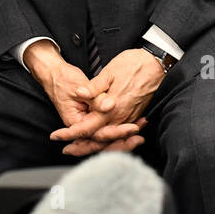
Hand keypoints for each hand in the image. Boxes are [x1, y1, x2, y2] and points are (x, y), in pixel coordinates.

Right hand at [25, 41, 147, 155]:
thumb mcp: (79, 87)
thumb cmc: (64, 80)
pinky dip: (121, 130)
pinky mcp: (94, 118)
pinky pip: (107, 129)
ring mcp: (87, 123)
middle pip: (103, 141)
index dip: (116, 133)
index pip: (97, 134)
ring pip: (106, 138)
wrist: (54, 75)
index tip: (132, 128)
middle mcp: (81, 125)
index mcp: (75, 121)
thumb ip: (95, 97)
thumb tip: (109, 105)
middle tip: (139, 139)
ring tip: (140, 137)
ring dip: (123, 139)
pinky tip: (136, 126)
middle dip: (122, 143)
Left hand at [49, 48, 163, 153]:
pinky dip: (110, 140)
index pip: (86, 128)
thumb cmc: (135, 64)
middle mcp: (121, 117)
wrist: (158, 63)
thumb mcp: (110, 71)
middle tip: (68, 150)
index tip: (56, 136)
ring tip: (80, 148)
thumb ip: (94, 87)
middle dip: (82, 147)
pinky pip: (120, 134)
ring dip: (95, 146)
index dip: (69, 134)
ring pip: (110, 139)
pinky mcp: (135, 115)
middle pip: (98, 140)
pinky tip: (102, 140)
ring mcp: (129, 117)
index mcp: (112, 108)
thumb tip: (80, 93)